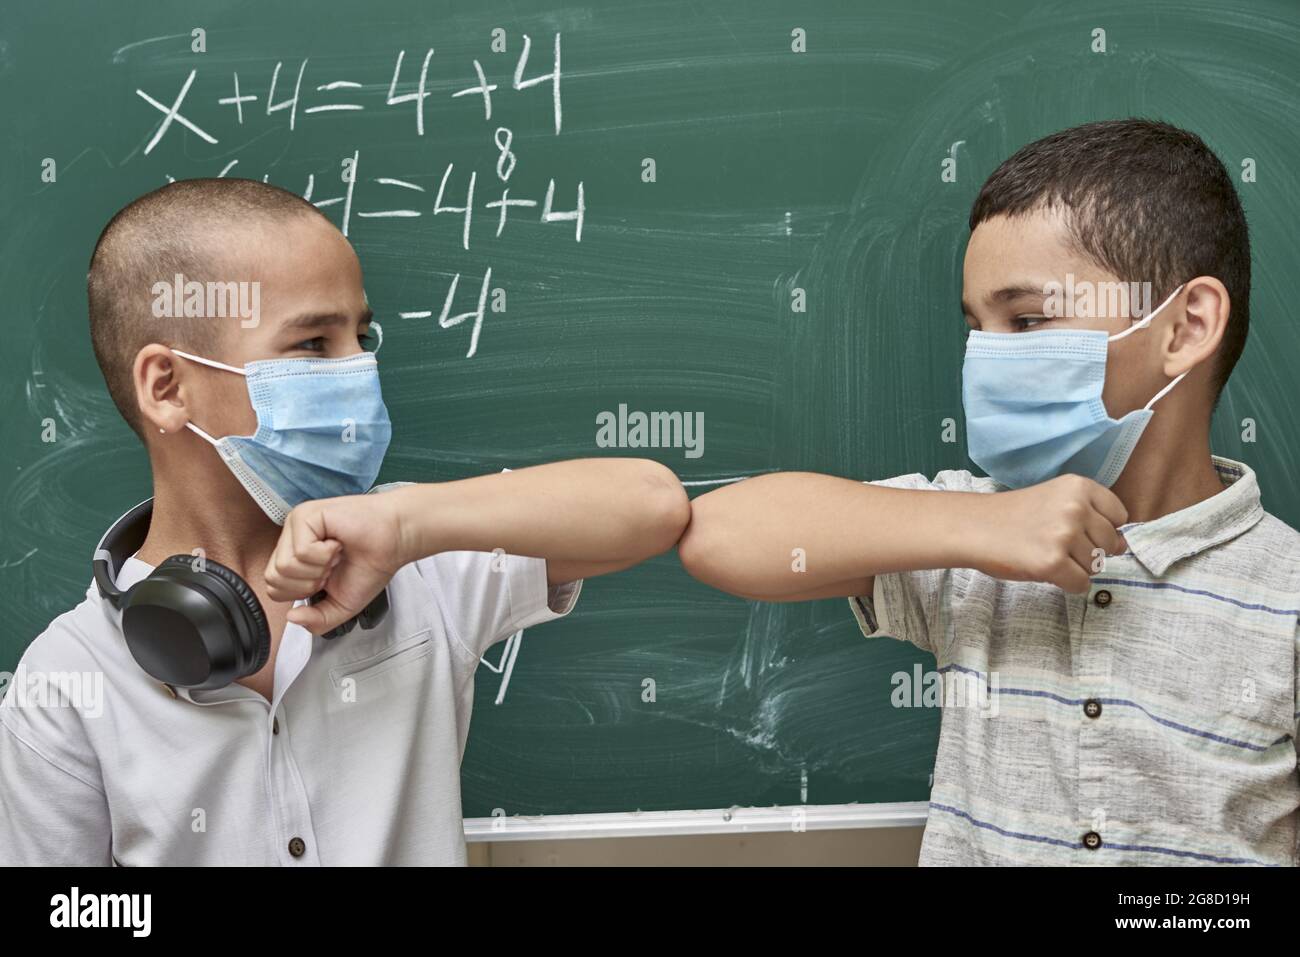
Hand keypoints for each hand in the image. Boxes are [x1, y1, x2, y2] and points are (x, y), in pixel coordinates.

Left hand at [265, 492, 408, 634]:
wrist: (395, 539)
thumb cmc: (371, 564)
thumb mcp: (341, 605)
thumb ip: (317, 621)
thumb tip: (291, 617)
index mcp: (294, 559)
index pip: (274, 588)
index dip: (303, 592)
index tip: (328, 579)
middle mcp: (291, 541)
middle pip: (274, 579)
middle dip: (309, 583)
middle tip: (332, 567)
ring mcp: (295, 526)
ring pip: (285, 566)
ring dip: (319, 568)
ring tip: (336, 553)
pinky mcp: (305, 515)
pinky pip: (300, 551)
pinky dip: (324, 555)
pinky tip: (337, 543)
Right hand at [964, 474, 1127, 592]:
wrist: (973, 527)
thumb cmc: (1013, 515)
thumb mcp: (1054, 500)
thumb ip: (1089, 515)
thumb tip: (1123, 545)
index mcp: (1079, 487)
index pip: (1119, 516)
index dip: (1100, 528)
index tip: (1077, 530)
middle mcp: (1076, 508)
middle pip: (1109, 544)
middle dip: (1088, 550)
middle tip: (1056, 545)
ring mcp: (1064, 536)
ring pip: (1095, 566)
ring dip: (1075, 567)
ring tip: (1046, 555)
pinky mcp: (1052, 563)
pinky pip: (1080, 583)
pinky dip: (1067, 583)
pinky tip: (1046, 571)